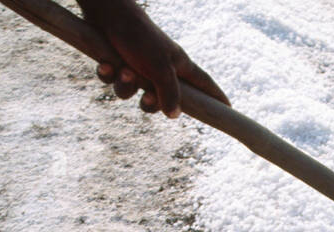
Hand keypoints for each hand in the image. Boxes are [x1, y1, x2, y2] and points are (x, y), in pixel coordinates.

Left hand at [78, 2, 228, 116]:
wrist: (108, 14)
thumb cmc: (141, 37)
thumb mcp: (160, 68)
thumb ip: (169, 93)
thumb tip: (175, 115)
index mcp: (178, 65)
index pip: (204, 84)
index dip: (216, 97)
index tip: (227, 109)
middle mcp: (160, 69)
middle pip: (162, 101)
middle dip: (151, 103)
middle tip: (147, 98)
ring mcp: (139, 67)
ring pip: (133, 94)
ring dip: (125, 86)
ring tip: (123, 71)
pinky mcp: (118, 63)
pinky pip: (114, 82)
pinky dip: (109, 75)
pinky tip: (106, 64)